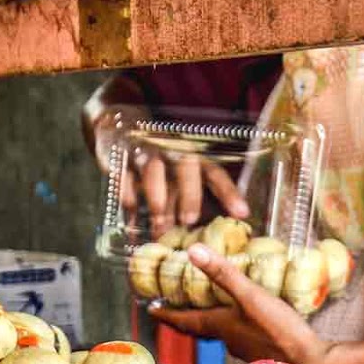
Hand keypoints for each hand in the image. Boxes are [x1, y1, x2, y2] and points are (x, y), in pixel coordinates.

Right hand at [120, 150, 249, 234]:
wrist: (121, 128)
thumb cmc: (158, 166)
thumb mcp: (180, 178)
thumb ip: (193, 202)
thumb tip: (214, 235)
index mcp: (193, 159)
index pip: (215, 173)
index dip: (229, 193)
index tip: (242, 214)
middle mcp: (172, 152)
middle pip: (186, 167)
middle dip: (190, 194)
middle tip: (189, 220)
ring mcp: (147, 153)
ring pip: (154, 170)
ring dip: (158, 199)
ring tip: (159, 226)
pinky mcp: (122, 157)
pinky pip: (125, 176)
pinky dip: (129, 196)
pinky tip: (132, 218)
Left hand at [149, 245, 354, 363]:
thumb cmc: (280, 333)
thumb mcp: (251, 297)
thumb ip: (224, 274)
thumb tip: (192, 251)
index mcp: (221, 327)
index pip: (185, 321)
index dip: (167, 314)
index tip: (151, 309)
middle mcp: (229, 341)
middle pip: (201, 328)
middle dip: (187, 318)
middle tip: (176, 308)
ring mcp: (248, 350)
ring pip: (223, 334)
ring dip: (214, 322)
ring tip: (213, 308)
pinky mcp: (266, 354)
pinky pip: (244, 337)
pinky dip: (239, 327)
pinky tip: (251, 321)